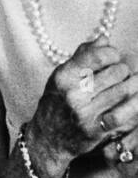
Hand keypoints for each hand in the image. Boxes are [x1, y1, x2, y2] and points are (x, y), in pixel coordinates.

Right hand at [27, 37, 136, 177]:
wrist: (47, 138)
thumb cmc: (56, 102)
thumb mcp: (61, 76)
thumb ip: (82, 56)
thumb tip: (104, 39)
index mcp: (63, 76)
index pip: (98, 55)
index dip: (112, 54)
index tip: (114, 57)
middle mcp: (72, 93)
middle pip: (117, 72)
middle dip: (124, 70)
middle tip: (123, 73)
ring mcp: (84, 112)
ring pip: (125, 91)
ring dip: (133, 86)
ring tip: (132, 84)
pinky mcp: (96, 130)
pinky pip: (125, 113)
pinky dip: (134, 105)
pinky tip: (135, 101)